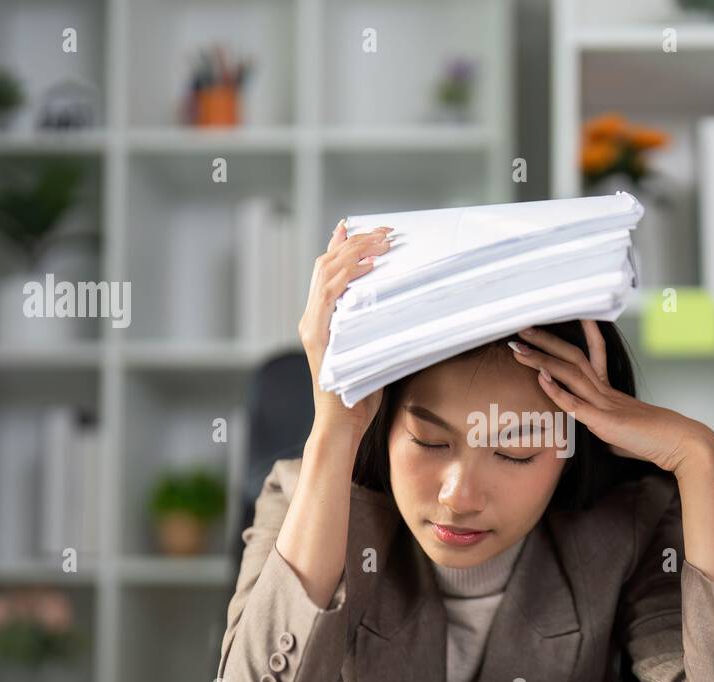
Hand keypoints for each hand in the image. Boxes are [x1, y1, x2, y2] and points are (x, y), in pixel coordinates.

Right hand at [298, 218, 394, 439]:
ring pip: (326, 272)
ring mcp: (313, 326)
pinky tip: (368, 267)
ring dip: (356, 251)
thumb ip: (374, 327)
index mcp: (322, 318)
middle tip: (384, 231)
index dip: (340, 244)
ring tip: (381, 241)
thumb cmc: (359, 395)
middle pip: (326, 264)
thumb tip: (401, 308)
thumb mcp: (371, 350)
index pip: (326, 271)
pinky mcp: (318, 337)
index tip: (358, 226)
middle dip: (355, 241)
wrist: (341, 424)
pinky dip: (347, 276)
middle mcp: (312, 317)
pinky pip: (329, 296)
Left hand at [508, 319, 713, 474]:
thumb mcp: (623, 435)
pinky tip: (540, 378)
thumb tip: (600, 434)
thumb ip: (606, 429)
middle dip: (546, 342)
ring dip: (541, 360)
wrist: (682, 446)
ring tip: (518, 348)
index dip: (583, 334)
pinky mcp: (605, 422)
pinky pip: (576, 403)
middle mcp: (607, 392)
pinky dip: (557, 390)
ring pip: (570, 374)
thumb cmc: (655, 442)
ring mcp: (606, 404)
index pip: (594, 356)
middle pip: (573, 358)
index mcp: (612, 393)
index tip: (573, 316)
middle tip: (523, 328)